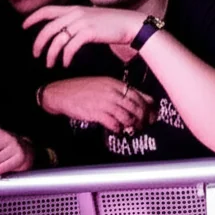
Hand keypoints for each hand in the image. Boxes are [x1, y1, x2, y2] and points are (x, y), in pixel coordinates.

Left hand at [24, 5, 146, 67]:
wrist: (132, 24)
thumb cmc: (114, 23)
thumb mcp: (93, 17)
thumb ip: (78, 21)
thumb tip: (66, 32)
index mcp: (75, 8)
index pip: (47, 10)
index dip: (33, 18)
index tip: (24, 26)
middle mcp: (76, 14)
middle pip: (48, 28)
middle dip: (38, 43)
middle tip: (35, 54)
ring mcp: (82, 22)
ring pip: (57, 40)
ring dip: (51, 54)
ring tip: (50, 64)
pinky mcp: (89, 33)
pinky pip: (70, 47)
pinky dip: (65, 57)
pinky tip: (66, 63)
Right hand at [42, 76, 156, 133]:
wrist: (62, 93)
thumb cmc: (84, 89)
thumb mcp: (105, 85)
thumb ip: (120, 91)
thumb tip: (137, 101)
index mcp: (117, 84)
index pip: (140, 95)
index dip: (149, 108)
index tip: (152, 116)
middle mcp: (113, 92)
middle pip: (136, 107)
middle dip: (143, 118)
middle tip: (144, 126)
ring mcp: (104, 102)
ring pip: (126, 116)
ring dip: (131, 125)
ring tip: (132, 130)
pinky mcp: (95, 112)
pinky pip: (112, 122)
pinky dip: (118, 128)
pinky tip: (118, 130)